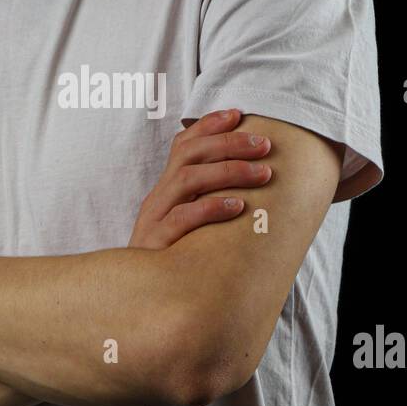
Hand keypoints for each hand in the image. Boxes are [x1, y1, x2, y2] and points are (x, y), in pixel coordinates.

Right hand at [128, 108, 271, 249]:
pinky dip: (212, 208)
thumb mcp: (191, 221)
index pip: (183, 143)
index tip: (238, 113)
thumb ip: (211, 200)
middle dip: (230, 144)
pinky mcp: (157, 242)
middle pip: (190, 154)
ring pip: (188, 179)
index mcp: (167, 187)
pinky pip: (183, 218)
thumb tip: (256, 179)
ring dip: (229, 171)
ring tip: (262, 175)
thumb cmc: (176, 254)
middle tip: (265, 145)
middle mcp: (160, 195)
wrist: (141, 292)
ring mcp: (156, 217)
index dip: (209, 124)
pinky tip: (237, 207)